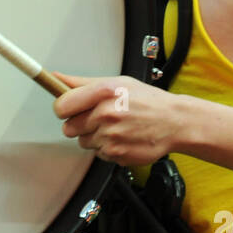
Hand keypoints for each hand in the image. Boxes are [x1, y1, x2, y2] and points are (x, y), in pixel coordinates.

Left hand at [51, 72, 186, 167]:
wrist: (175, 122)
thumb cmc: (148, 101)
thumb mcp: (117, 83)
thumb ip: (83, 83)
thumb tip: (57, 78)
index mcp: (103, 93)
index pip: (62, 105)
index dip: (63, 108)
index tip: (68, 108)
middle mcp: (106, 115)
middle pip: (69, 127)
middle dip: (79, 123)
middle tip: (96, 118)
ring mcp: (111, 137)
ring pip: (83, 142)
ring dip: (94, 136)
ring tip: (114, 127)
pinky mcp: (116, 154)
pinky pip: (98, 153)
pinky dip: (107, 147)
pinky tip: (122, 137)